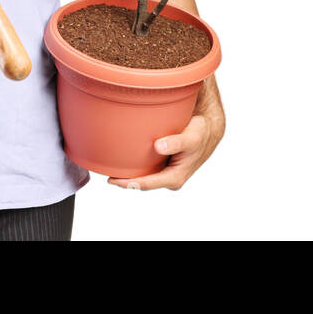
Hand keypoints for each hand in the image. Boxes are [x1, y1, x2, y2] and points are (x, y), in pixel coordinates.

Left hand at [107, 76, 224, 190]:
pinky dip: (134, 162)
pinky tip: (122, 155)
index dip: (129, 184)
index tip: (113, 180)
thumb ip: (176, 142)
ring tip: (108, 165)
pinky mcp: (162, 162)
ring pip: (143, 174)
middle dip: (125, 180)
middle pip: (141, 182)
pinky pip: (145, 165)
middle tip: (104, 172)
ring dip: (128, 172)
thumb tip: (159, 147)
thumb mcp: (192, 138)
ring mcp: (165, 170)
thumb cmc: (200, 134)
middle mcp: (168, 177)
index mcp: (174, 178)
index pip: (146, 184)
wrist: (208, 129)